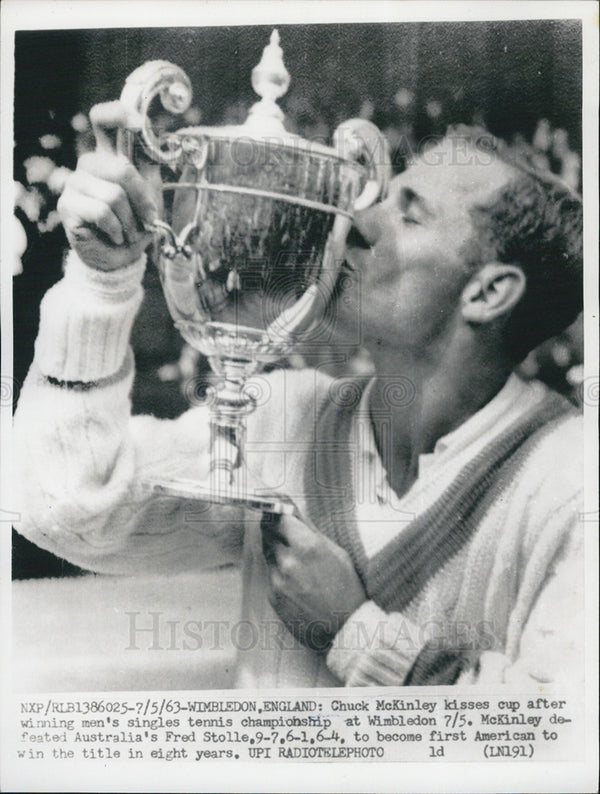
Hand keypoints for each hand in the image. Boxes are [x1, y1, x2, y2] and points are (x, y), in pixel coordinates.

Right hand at [57, 101, 156, 270]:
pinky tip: (116, 237)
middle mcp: (90, 164)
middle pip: (120, 169)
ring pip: (113, 195)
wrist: (120, 258)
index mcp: (110, 156)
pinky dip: (117, 230)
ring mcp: (75, 183)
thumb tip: (155, 139)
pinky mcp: (68, 206)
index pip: (104, 119)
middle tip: (149, 219)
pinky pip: (102, 212)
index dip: (119, 114)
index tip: (139, 124)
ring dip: (130, 221)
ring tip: (130, 232)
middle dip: (142, 200)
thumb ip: (150, 165)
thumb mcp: (150, 192)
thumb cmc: (135, 223)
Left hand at [261, 512, 366, 651]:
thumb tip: (292, 510)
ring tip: (301, 569)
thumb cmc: (347, 587)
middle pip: (268, 535)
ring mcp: (278, 580)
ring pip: (269, 556)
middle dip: (277, 533)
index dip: (279, 515)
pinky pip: (271, 577)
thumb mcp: (336, 551)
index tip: (279, 514)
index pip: (278, 518)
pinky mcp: (273, 597)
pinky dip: (280, 576)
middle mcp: (288, 561)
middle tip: (290, 539)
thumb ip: (310, 530)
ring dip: (279, 556)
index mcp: (307, 545)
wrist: (345, 627)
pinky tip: (298, 585)